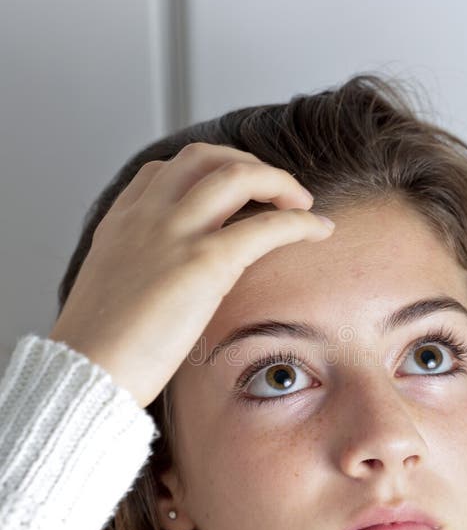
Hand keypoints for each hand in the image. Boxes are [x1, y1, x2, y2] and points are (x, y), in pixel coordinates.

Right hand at [48, 144, 334, 407]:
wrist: (83, 373)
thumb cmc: (96, 352)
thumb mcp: (110, 296)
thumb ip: (139, 276)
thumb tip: (166, 292)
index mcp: (121, 224)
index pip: (164, 171)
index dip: (206, 171)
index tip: (234, 190)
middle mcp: (146, 216)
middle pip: (204, 157)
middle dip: (247, 164)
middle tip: (275, 190)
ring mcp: (174, 233)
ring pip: (237, 174)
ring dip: (278, 180)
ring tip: (302, 202)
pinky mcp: (203, 263)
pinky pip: (265, 226)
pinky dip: (300, 221)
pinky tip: (320, 229)